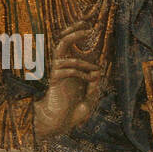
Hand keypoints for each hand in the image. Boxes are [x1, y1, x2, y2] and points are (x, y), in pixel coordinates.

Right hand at [33, 17, 105, 140]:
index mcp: (69, 69)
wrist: (59, 124)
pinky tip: (91, 80)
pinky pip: (66, 69)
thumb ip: (94, 85)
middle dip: (73, 31)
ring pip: (63, 52)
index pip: (71, 46)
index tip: (89, 27)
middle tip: (87, 27)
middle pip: (62, 41)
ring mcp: (57, 72)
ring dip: (84, 62)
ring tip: (95, 72)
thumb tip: (98, 71)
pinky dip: (81, 72)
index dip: (77, 34)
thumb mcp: (89, 97)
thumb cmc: (73, 113)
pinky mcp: (54, 79)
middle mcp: (62, 68)